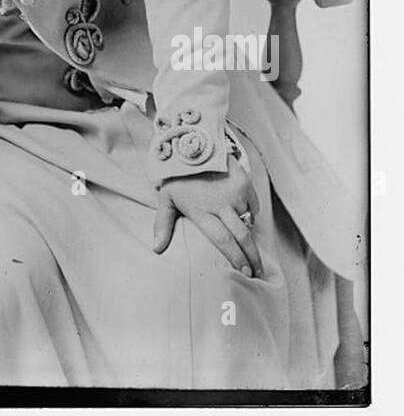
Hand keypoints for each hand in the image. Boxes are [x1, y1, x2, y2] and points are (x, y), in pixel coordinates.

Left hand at [152, 157, 262, 277]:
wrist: (191, 142)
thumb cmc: (176, 175)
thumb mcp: (165, 198)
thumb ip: (163, 225)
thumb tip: (156, 250)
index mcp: (202, 212)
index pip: (224, 242)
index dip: (236, 259)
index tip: (245, 273)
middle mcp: (221, 205)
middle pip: (242, 237)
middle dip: (252, 257)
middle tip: (258, 272)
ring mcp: (235, 193)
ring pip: (248, 220)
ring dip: (248, 231)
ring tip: (246, 240)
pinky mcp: (244, 182)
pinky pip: (253, 204)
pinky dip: (250, 211)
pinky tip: (243, 213)